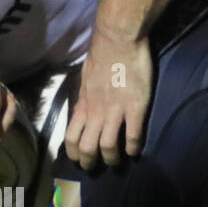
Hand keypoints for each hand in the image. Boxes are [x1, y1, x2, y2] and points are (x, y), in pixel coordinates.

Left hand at [64, 32, 152, 168]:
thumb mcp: (85, 79)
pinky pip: (133, 136)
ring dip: (113, 159)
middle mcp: (96, 112)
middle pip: (87, 148)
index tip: (80, 160)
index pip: (71, 138)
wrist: (119, 39)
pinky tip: (135, 150)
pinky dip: (133, 148)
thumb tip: (85, 106)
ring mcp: (116, 111)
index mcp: (84, 106)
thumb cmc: (102, 56)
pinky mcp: (136, 107)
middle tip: (97, 167)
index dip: (74, 154)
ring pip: (109, 147)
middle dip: (90, 162)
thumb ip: (85, 97)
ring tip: (117, 162)